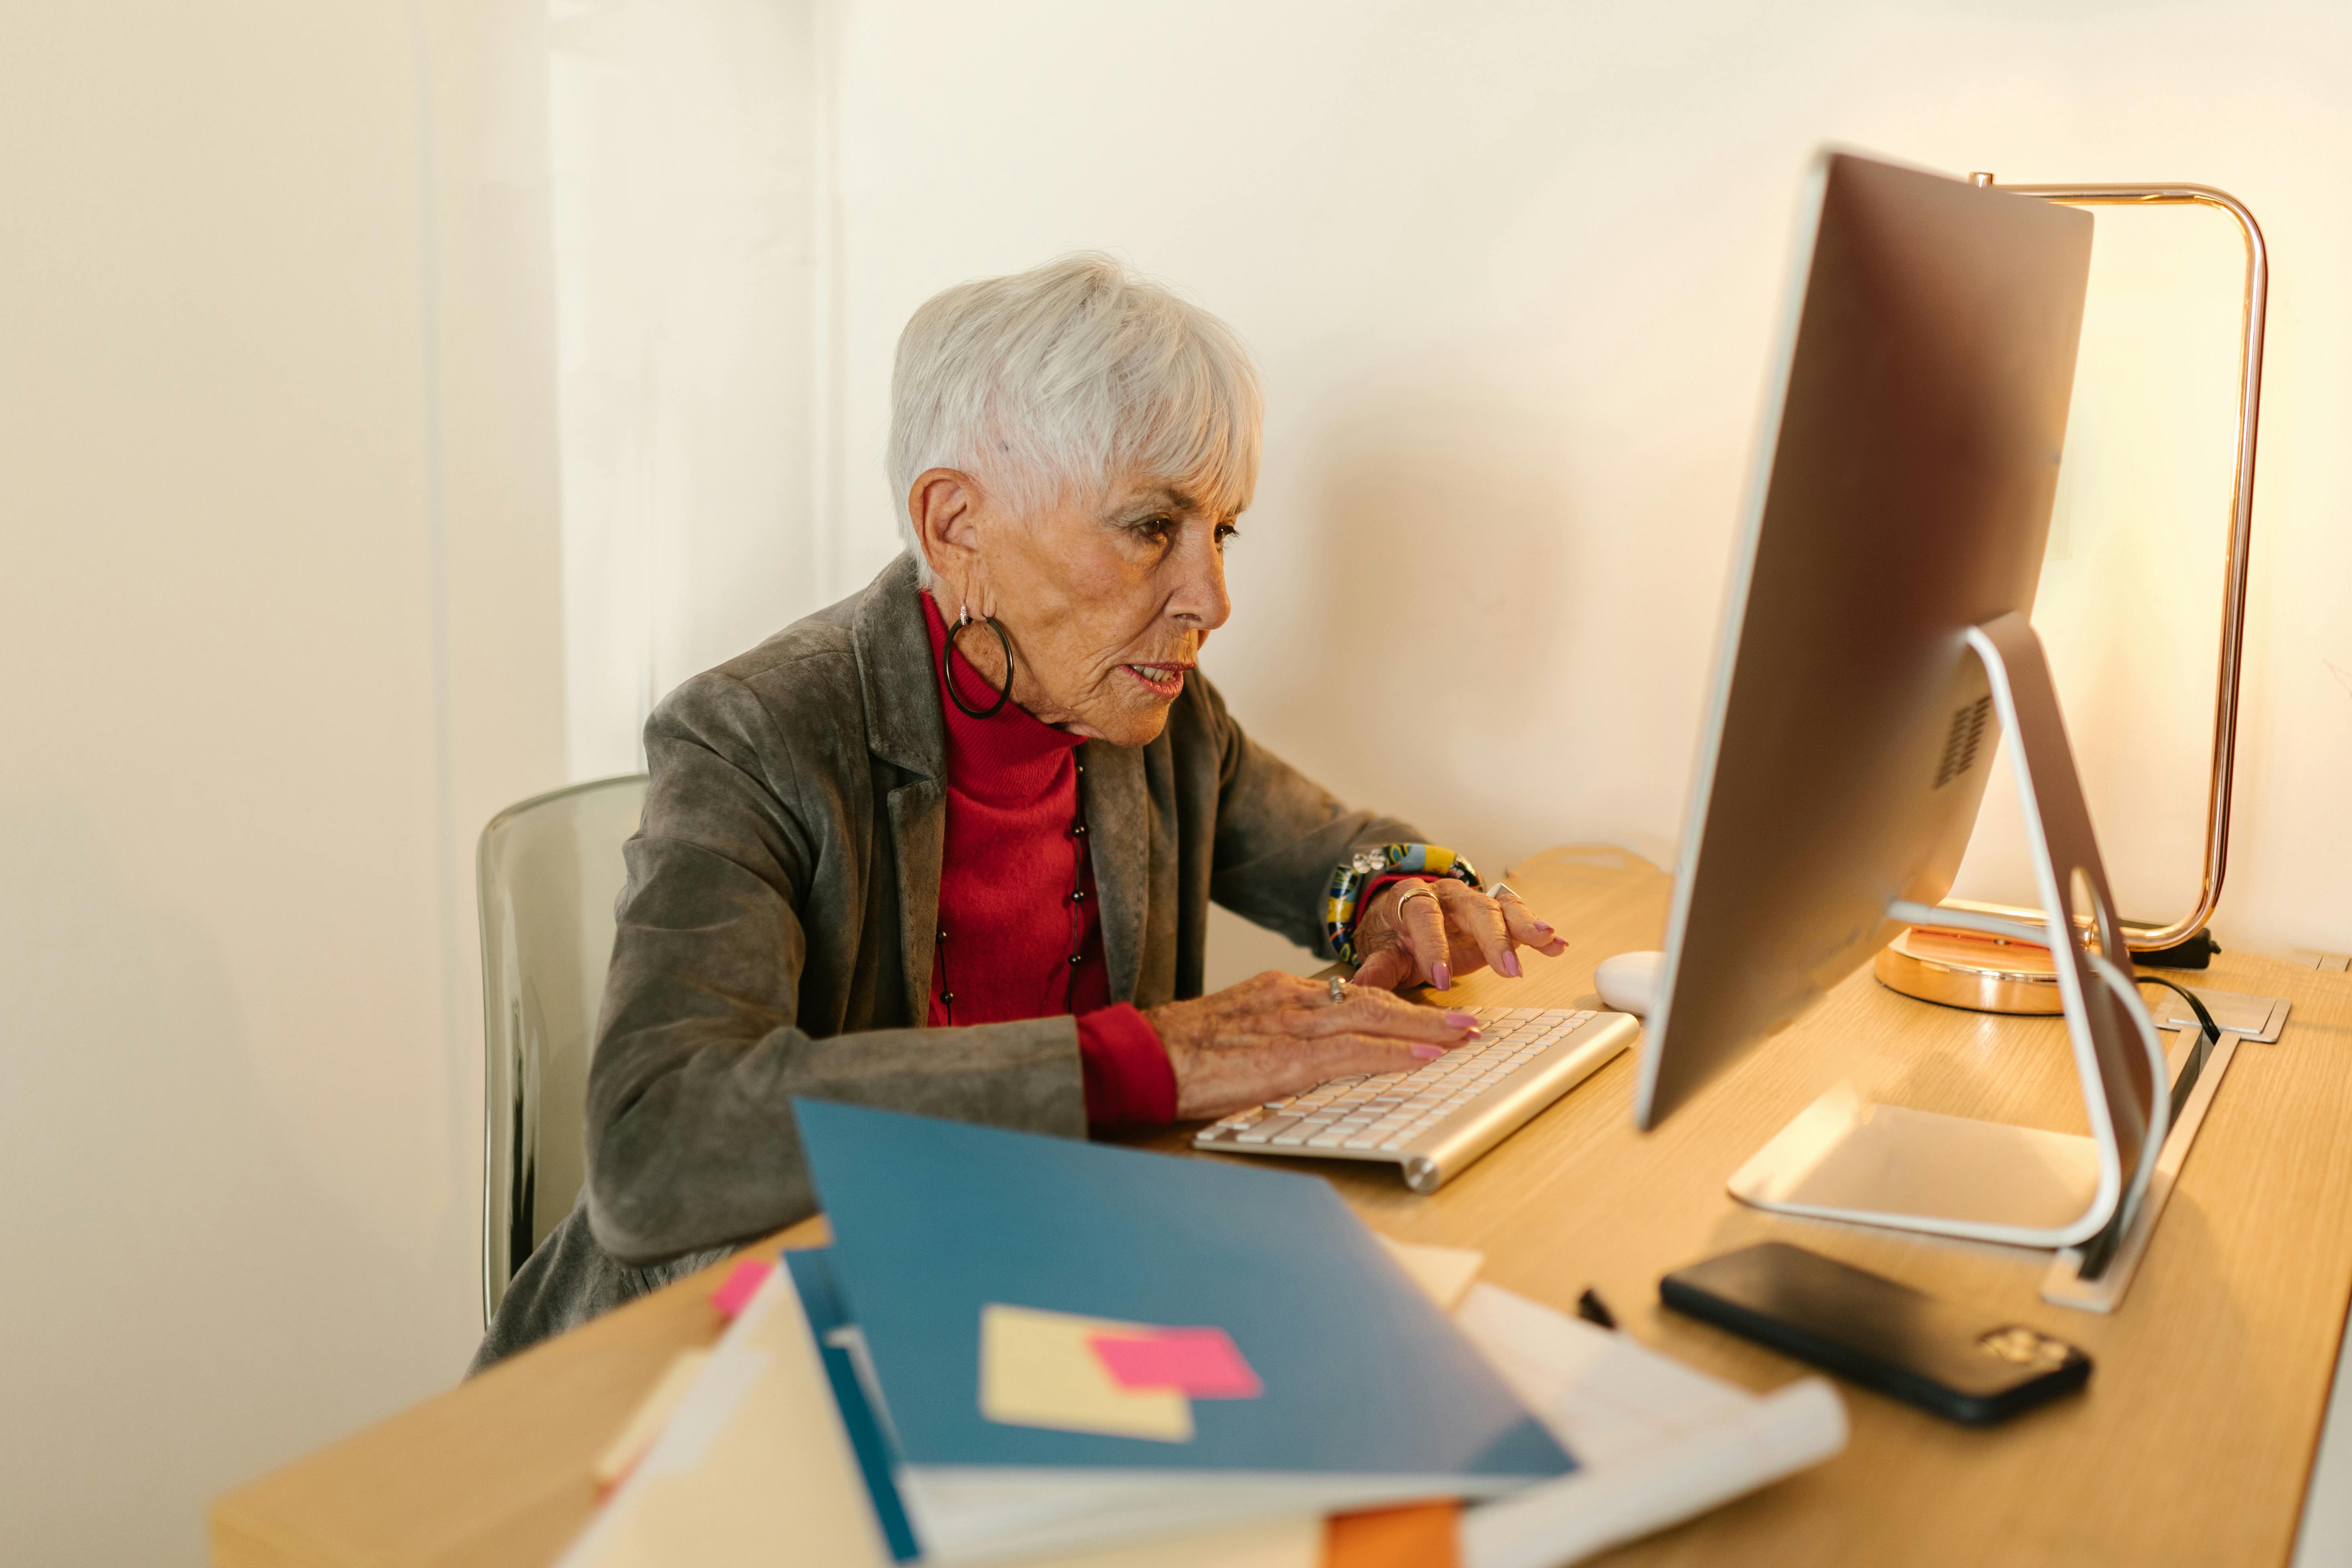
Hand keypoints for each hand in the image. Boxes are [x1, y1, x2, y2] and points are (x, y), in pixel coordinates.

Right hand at [1148, 972, 1480, 1119]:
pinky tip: (1424, 1058)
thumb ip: (1275, 1040)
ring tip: (1464, 1038)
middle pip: (1374, 1000)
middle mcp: (1291, 999)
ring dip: (1425, 1029)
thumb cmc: (1180, 1052)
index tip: (1424, 1014)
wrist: (1142, 1055)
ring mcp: (1291, 1025)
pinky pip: (1353, 1052)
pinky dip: (1393, 1053)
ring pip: (1374, 1018)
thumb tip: (1306, 1062)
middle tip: (1468, 1022)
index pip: (1350, 996)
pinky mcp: (1287, 1058)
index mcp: (1278, 993)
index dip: (1394, 1006)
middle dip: (1425, 1012)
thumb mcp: (1236, 1033)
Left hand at [1350, 879, 1567, 991]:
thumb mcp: (1382, 952)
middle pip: (1473, 907)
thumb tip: (1351, 992)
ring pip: (1502, 907)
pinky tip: (1558, 945)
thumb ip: (1375, 970)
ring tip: (1547, 940)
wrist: (1406, 914)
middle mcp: (1448, 895)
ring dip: (1525, 926)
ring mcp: (1475, 902)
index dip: (1433, 946)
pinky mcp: (1496, 914)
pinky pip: (1520, 916)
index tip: (1441, 978)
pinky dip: (1539, 931)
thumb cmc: (1396, 935)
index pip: (1423, 917)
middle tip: (1507, 968)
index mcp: (1412, 900)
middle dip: (1492, 937)